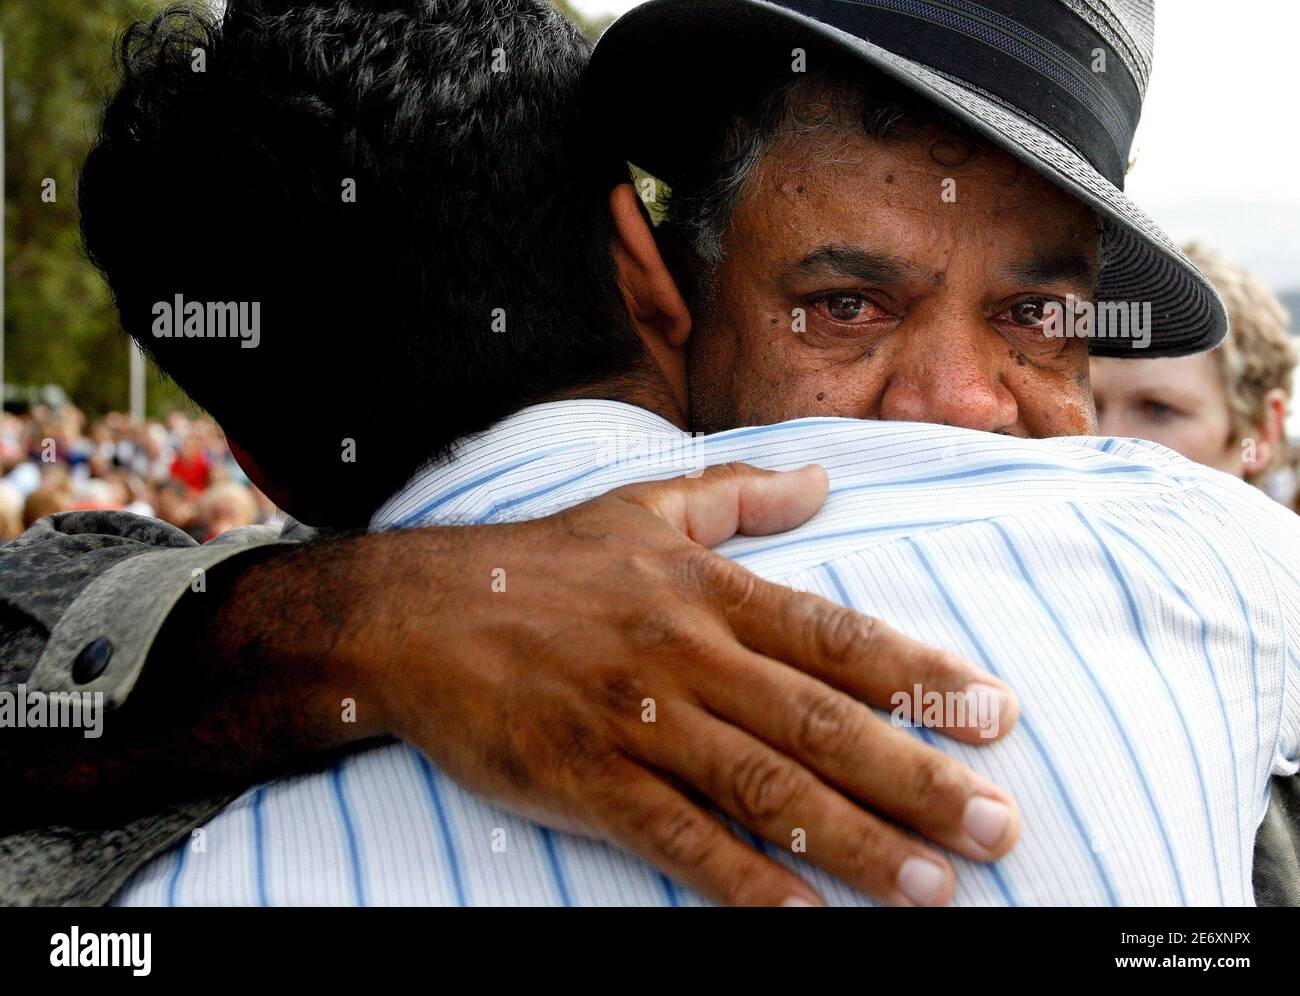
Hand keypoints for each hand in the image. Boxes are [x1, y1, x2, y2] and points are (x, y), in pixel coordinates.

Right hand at [347, 463, 1020, 906]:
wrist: (414, 615)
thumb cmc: (542, 562)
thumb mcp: (644, 505)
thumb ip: (742, 494)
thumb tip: (823, 479)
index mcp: (708, 589)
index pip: (837, 636)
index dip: (923, 676)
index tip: (996, 714)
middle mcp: (685, 653)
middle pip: (821, 722)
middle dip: (918, 779)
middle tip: (1000, 828)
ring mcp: (635, 719)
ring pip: (763, 787)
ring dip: (854, 841)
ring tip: (935, 886)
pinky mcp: (583, 779)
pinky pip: (675, 837)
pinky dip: (743, 881)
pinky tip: (805, 916)